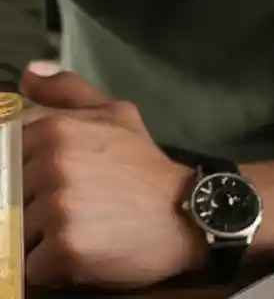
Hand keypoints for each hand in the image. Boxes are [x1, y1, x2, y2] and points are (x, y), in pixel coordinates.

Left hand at [20, 67, 204, 289]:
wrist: (190, 214)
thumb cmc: (145, 167)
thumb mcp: (116, 116)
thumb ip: (67, 92)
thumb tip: (29, 72)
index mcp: (55, 129)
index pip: (6, 159)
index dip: (28, 175)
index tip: (59, 181)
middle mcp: (52, 165)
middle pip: (9, 198)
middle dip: (34, 207)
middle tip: (78, 207)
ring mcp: (58, 208)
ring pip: (17, 232)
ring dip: (42, 238)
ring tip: (82, 230)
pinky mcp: (65, 250)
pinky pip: (34, 267)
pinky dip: (54, 268)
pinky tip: (85, 252)